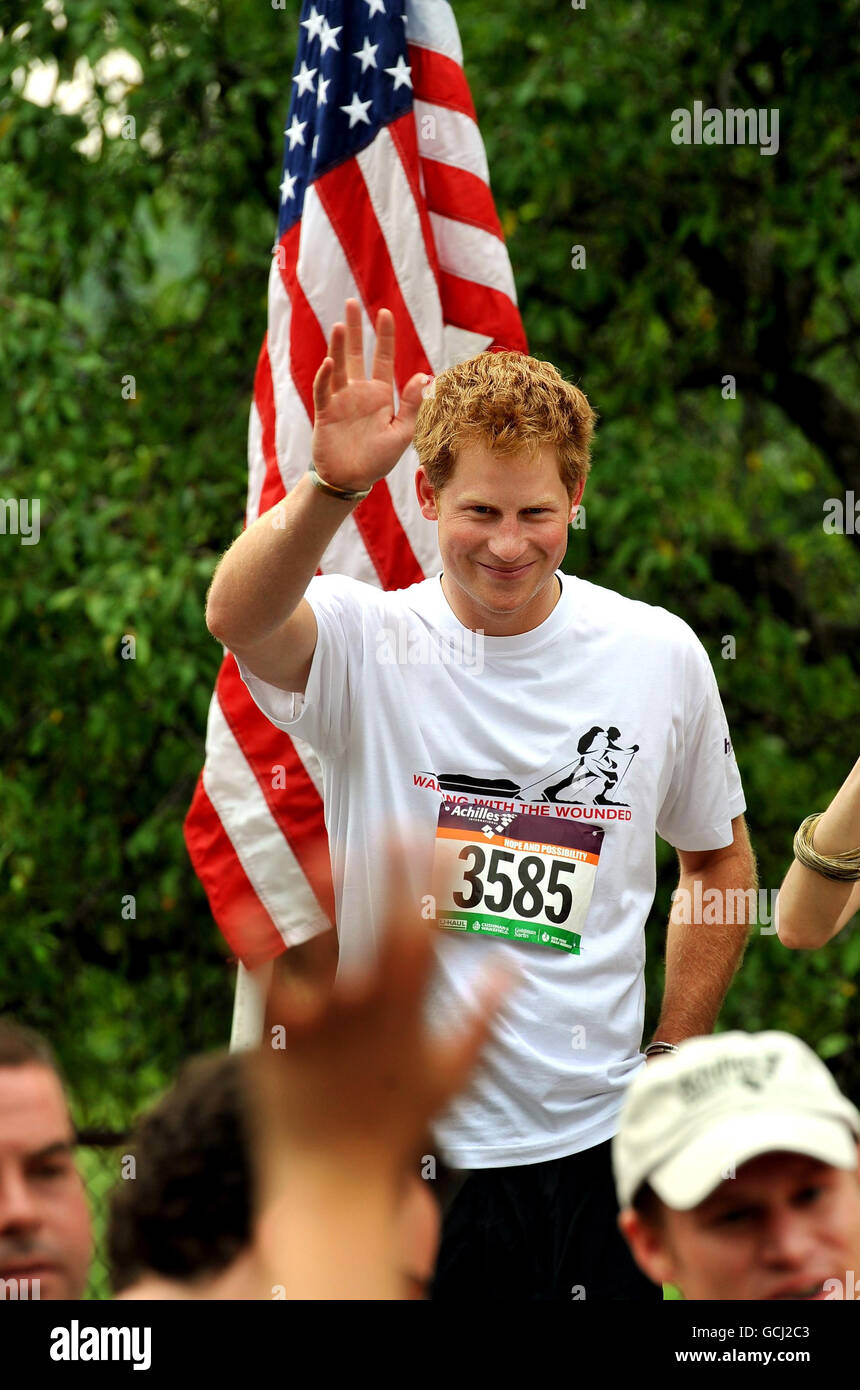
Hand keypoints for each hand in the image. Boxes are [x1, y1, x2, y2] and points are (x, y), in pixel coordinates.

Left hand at [246, 875, 515, 1196]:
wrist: (332, 1188)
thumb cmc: (394, 1133)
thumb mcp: (450, 1077)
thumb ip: (481, 1019)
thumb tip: (509, 971)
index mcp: (405, 1014)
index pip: (425, 937)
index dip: (434, 888)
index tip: (438, 846)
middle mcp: (362, 1011)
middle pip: (375, 931)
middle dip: (385, 876)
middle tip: (388, 828)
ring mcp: (314, 1021)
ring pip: (318, 946)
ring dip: (322, 896)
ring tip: (321, 850)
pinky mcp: (271, 1035)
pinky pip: (262, 978)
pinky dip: (258, 940)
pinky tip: (252, 903)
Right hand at [311, 299, 429, 492]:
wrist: (352, 480)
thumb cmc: (377, 459)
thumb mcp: (402, 433)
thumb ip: (412, 405)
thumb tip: (424, 375)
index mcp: (379, 395)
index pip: (382, 358)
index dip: (384, 336)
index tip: (385, 313)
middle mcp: (358, 392)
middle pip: (355, 354)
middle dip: (354, 329)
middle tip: (351, 302)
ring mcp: (340, 400)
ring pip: (337, 367)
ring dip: (337, 346)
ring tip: (339, 324)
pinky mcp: (325, 412)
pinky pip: (323, 391)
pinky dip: (325, 377)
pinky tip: (329, 363)